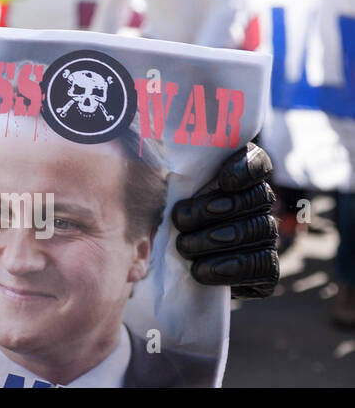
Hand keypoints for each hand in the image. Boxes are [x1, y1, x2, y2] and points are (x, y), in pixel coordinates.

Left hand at [172, 141, 279, 298]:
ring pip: (256, 230)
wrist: (168, 264)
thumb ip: (162, 164)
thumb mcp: (158, 184)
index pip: (256, 162)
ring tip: (183, 246)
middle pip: (253, 198)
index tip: (225, 179)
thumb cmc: (161, 210)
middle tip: (179, 220)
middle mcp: (258, 201)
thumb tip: (142, 138)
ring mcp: (265, 234)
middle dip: (212, 209)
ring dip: (214, 240)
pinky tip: (202, 270)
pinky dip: (232, 268)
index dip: (246, 168)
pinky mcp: (265, 267)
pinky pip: (262, 266)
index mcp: (238, 173)